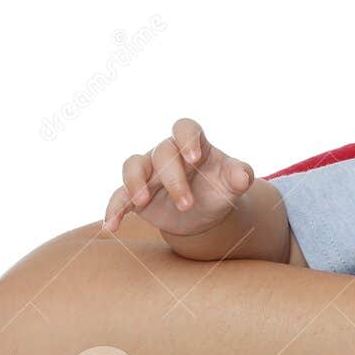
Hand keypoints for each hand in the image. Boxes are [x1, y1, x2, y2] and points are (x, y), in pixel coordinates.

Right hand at [102, 117, 255, 238]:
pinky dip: (114, 209)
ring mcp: (148, 172)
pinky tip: (111, 226)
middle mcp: (167, 154)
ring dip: (135, 184)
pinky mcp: (135, 194)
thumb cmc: (219, 189)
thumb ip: (240, 176)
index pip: (185, 128)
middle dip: (173, 179)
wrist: (206, 212)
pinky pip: (119, 196)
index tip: (195, 158)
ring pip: (133, 166)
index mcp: (193, 145)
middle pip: (162, 154)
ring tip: (142, 202)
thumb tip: (243, 177)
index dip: (187, 139)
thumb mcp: (233, 184)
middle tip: (187, 204)